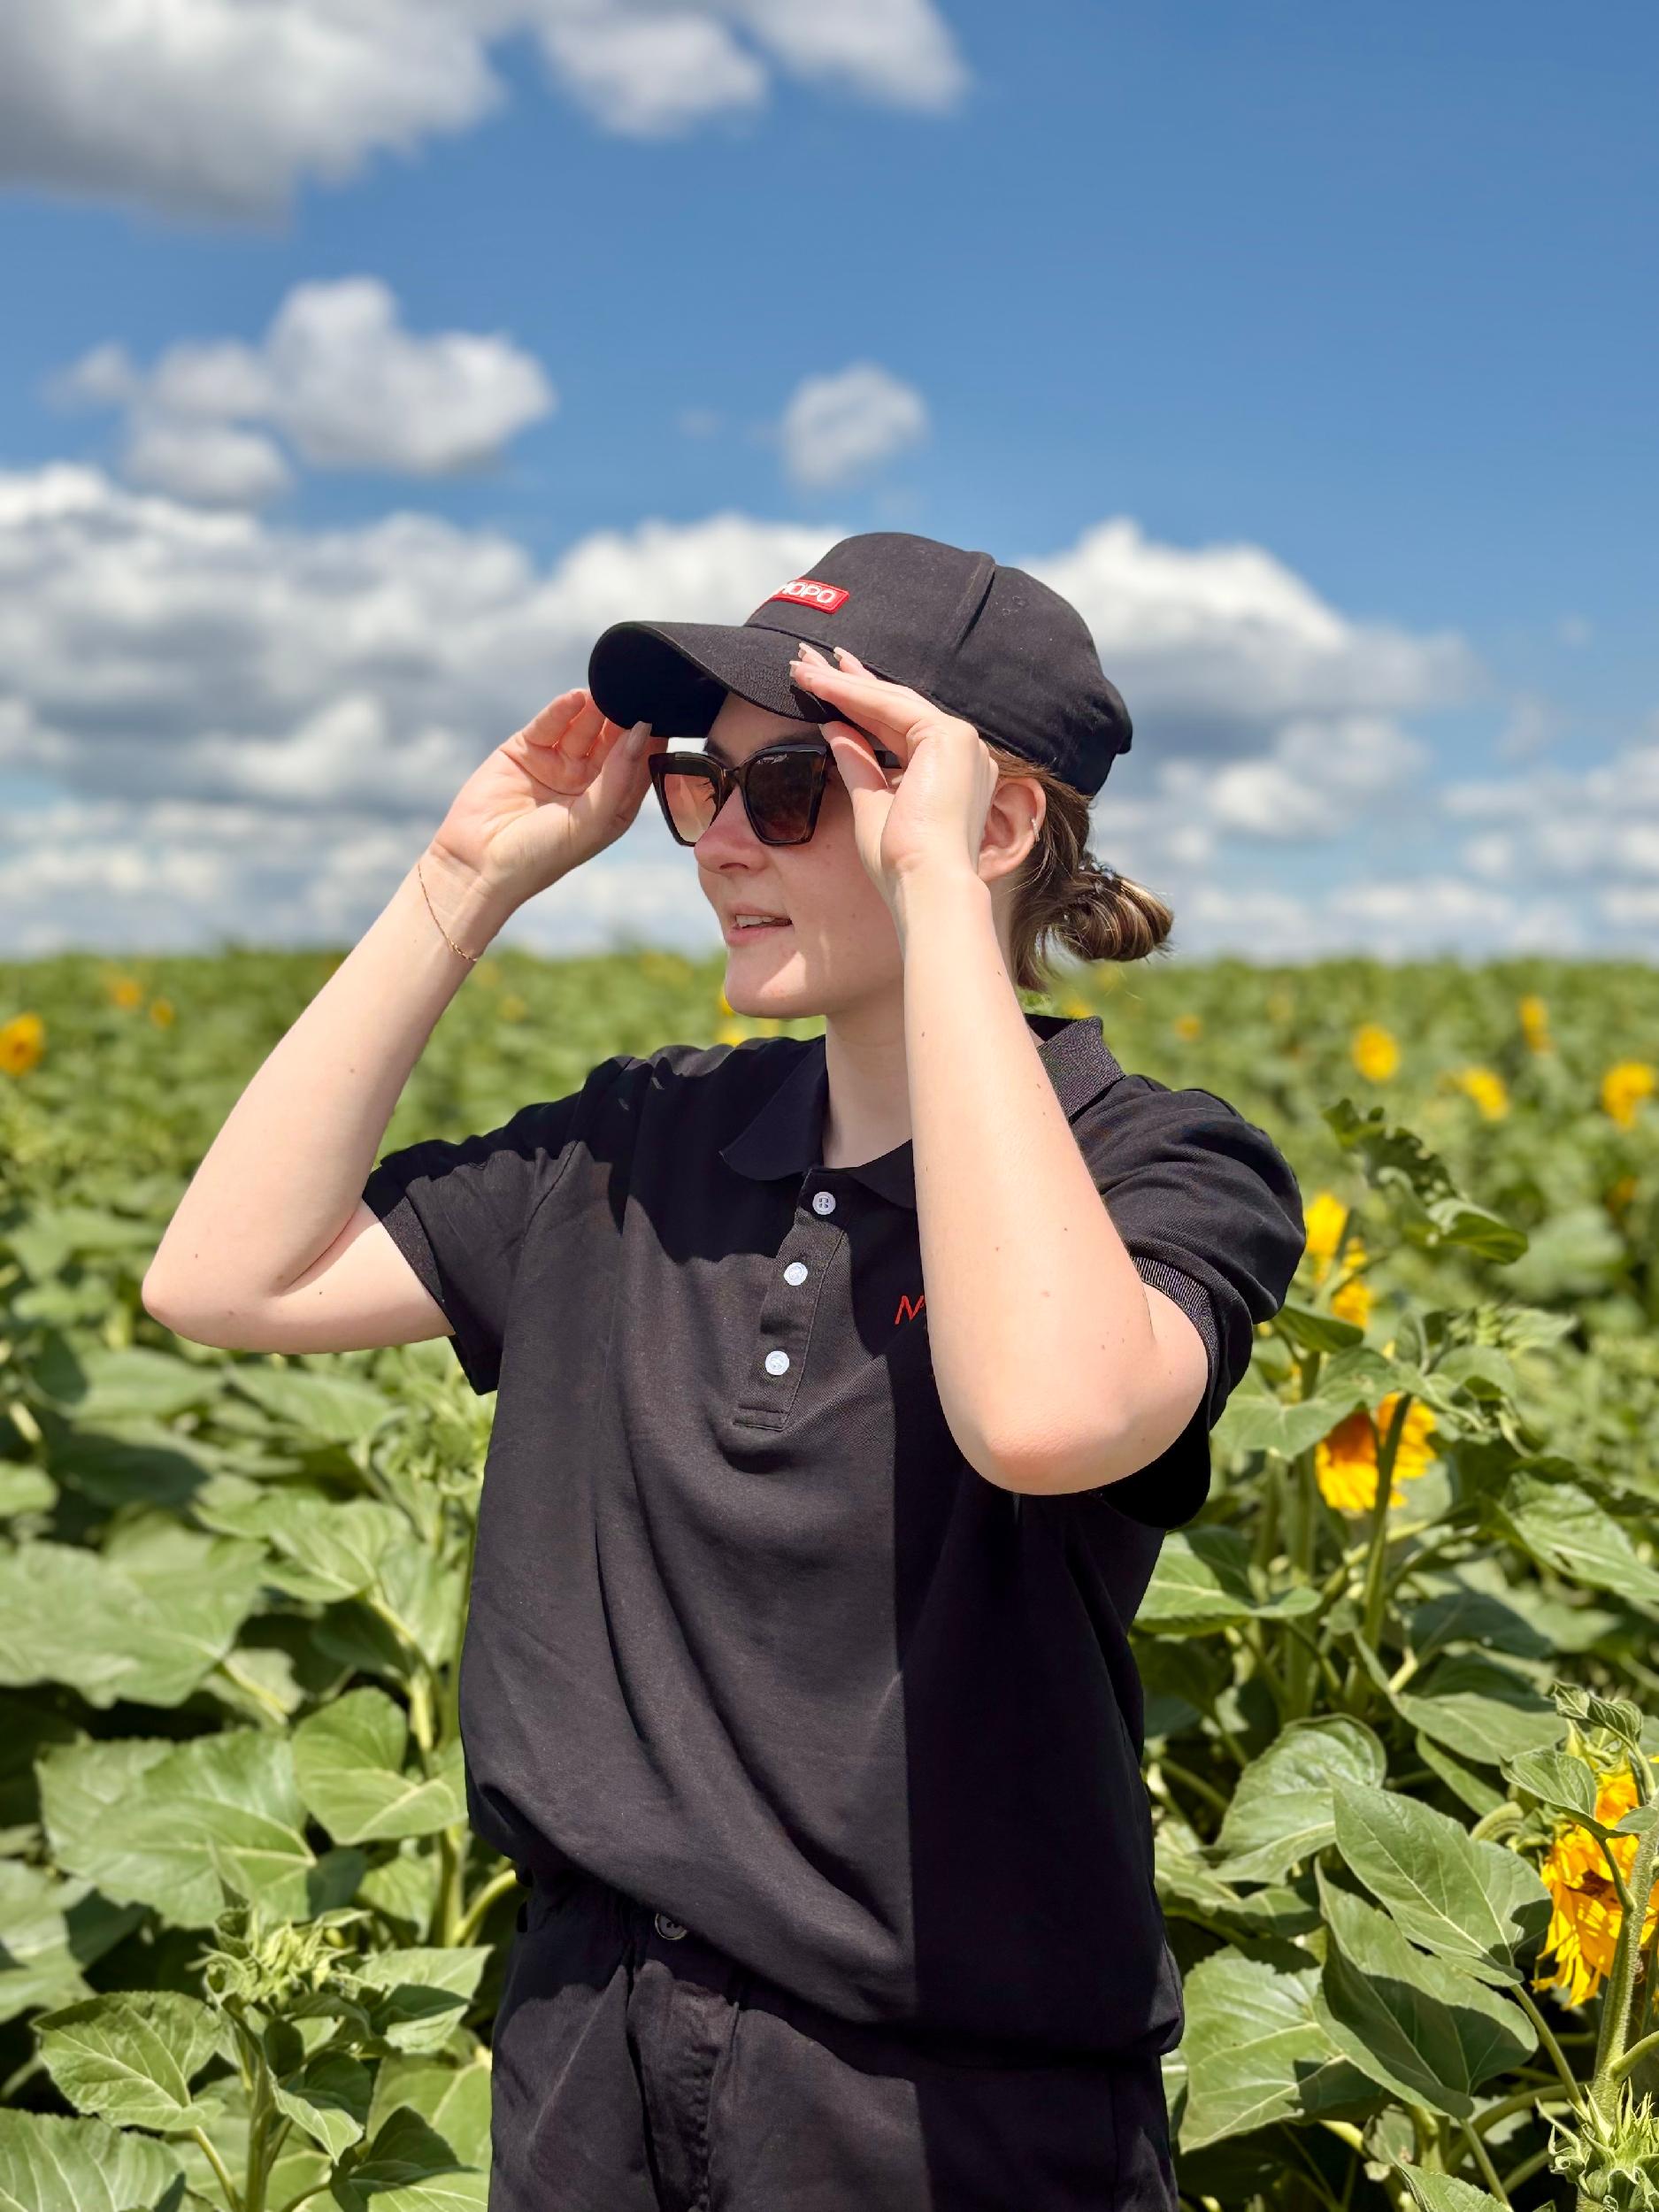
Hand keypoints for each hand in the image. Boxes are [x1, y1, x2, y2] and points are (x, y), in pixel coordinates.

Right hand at [428, 690, 666, 908]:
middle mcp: (588, 781)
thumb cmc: (541, 856)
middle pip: (614, 739)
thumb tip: (643, 732)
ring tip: (608, 690)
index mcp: (612, 803)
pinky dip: (563, 710)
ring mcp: (557, 763)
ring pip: (584, 727)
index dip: (650, 740)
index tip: (662, 714)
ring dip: (597, 708)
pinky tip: (577, 698)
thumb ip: (619, 776)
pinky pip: (550, 724)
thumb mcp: (592, 820)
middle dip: (624, 718)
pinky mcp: (527, 750)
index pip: (639, 764)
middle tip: (636, 693)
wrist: (480, 864)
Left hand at [790, 642, 996, 911]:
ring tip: (802, 667)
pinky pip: (890, 707)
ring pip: (890, 701)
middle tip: (809, 660)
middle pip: (894, 706)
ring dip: (842, 683)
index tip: (829, 683)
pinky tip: (820, 683)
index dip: (860, 703)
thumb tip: (834, 729)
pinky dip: (852, 694)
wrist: (926, 884)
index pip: (897, 726)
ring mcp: (960, 741)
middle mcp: (962, 752)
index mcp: (951, 771)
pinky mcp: (949, 736)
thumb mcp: (871, 805)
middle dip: (848, 682)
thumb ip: (859, 765)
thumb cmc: (902, 863)